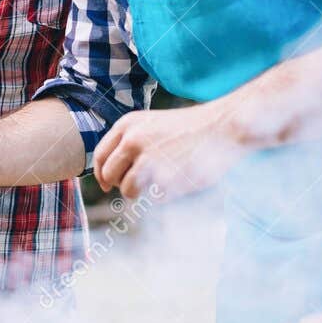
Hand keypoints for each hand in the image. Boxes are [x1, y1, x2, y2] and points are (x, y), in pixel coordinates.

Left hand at [93, 104, 243, 198]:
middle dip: (120, 185)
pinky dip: (164, 195)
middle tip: (137, 186)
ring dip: (140, 193)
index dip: (101, 174)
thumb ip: (129, 142)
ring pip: (128, 191)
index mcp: (127, 125)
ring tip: (160, 182)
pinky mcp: (164, 179)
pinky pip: (153, 198)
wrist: (221, 127)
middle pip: (110, 176)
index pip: (100, 156)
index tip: (106, 184)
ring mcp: (148, 160)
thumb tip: (108, 174)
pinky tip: (178, 179)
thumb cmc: (188, 128)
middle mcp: (133, 140)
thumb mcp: (151, 124)